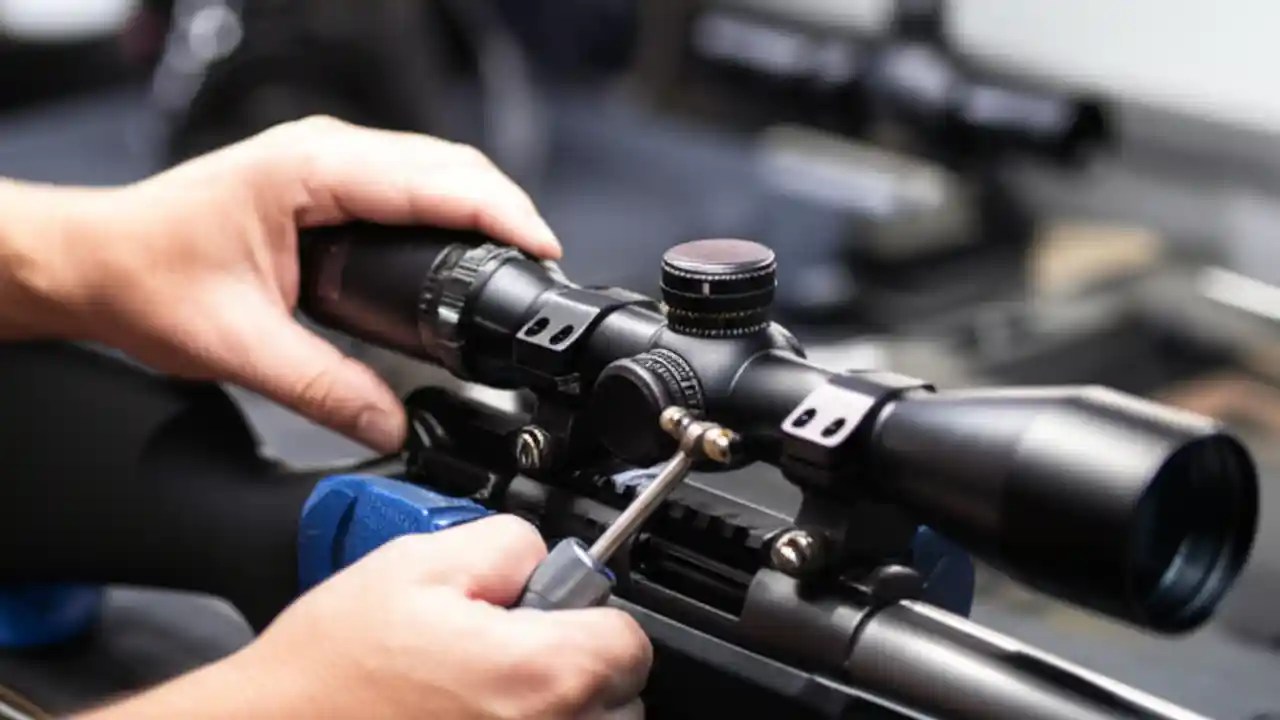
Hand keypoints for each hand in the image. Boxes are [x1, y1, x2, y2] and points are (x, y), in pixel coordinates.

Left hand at [2, 116, 559, 451]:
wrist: (97, 261)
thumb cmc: (147, 277)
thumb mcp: (240, 344)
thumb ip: (324, 389)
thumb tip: (392, 426)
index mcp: (308, 171)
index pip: (433, 180)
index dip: (499, 213)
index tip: (544, 252)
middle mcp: (324, 152)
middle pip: (448, 163)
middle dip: (505, 211)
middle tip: (543, 271)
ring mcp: (327, 161)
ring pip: (434, 168)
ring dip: (482, 209)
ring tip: (518, 264)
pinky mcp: (329, 182)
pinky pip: (410, 185)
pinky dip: (450, 213)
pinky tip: (467, 251)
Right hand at [76, 516, 651, 718]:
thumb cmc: (331, 667)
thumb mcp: (420, 561)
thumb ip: (510, 543)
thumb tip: (548, 557)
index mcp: (541, 674)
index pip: (630, 641)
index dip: (591, 615)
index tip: (559, 616)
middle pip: (619, 698)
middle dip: (575, 667)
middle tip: (507, 654)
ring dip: (556, 711)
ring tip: (480, 695)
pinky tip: (469, 719)